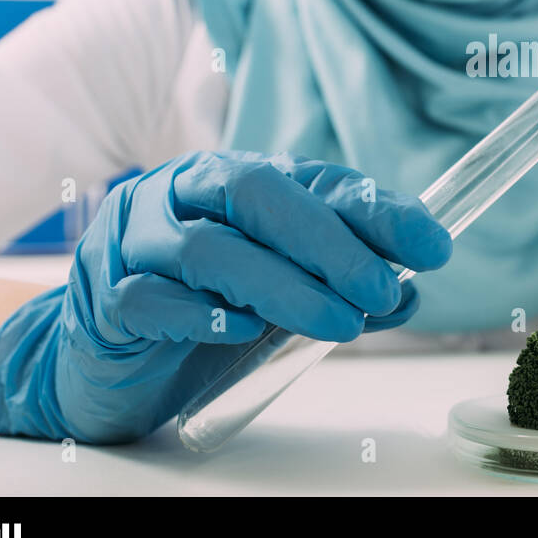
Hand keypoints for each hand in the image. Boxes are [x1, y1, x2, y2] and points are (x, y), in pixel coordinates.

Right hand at [0, 151, 451, 442]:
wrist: (105, 357)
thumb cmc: (201, 309)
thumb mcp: (279, 289)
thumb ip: (336, 284)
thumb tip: (406, 291)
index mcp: (235, 180)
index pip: (314, 181)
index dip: (376, 210)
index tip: (433, 247)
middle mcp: (184, 195)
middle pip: (257, 192)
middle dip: (330, 241)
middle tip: (384, 290)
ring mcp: (137, 242)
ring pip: (209, 247)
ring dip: (284, 286)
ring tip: (341, 324)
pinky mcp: (105, 299)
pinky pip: (149, 298)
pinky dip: (203, 314)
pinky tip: (244, 332)